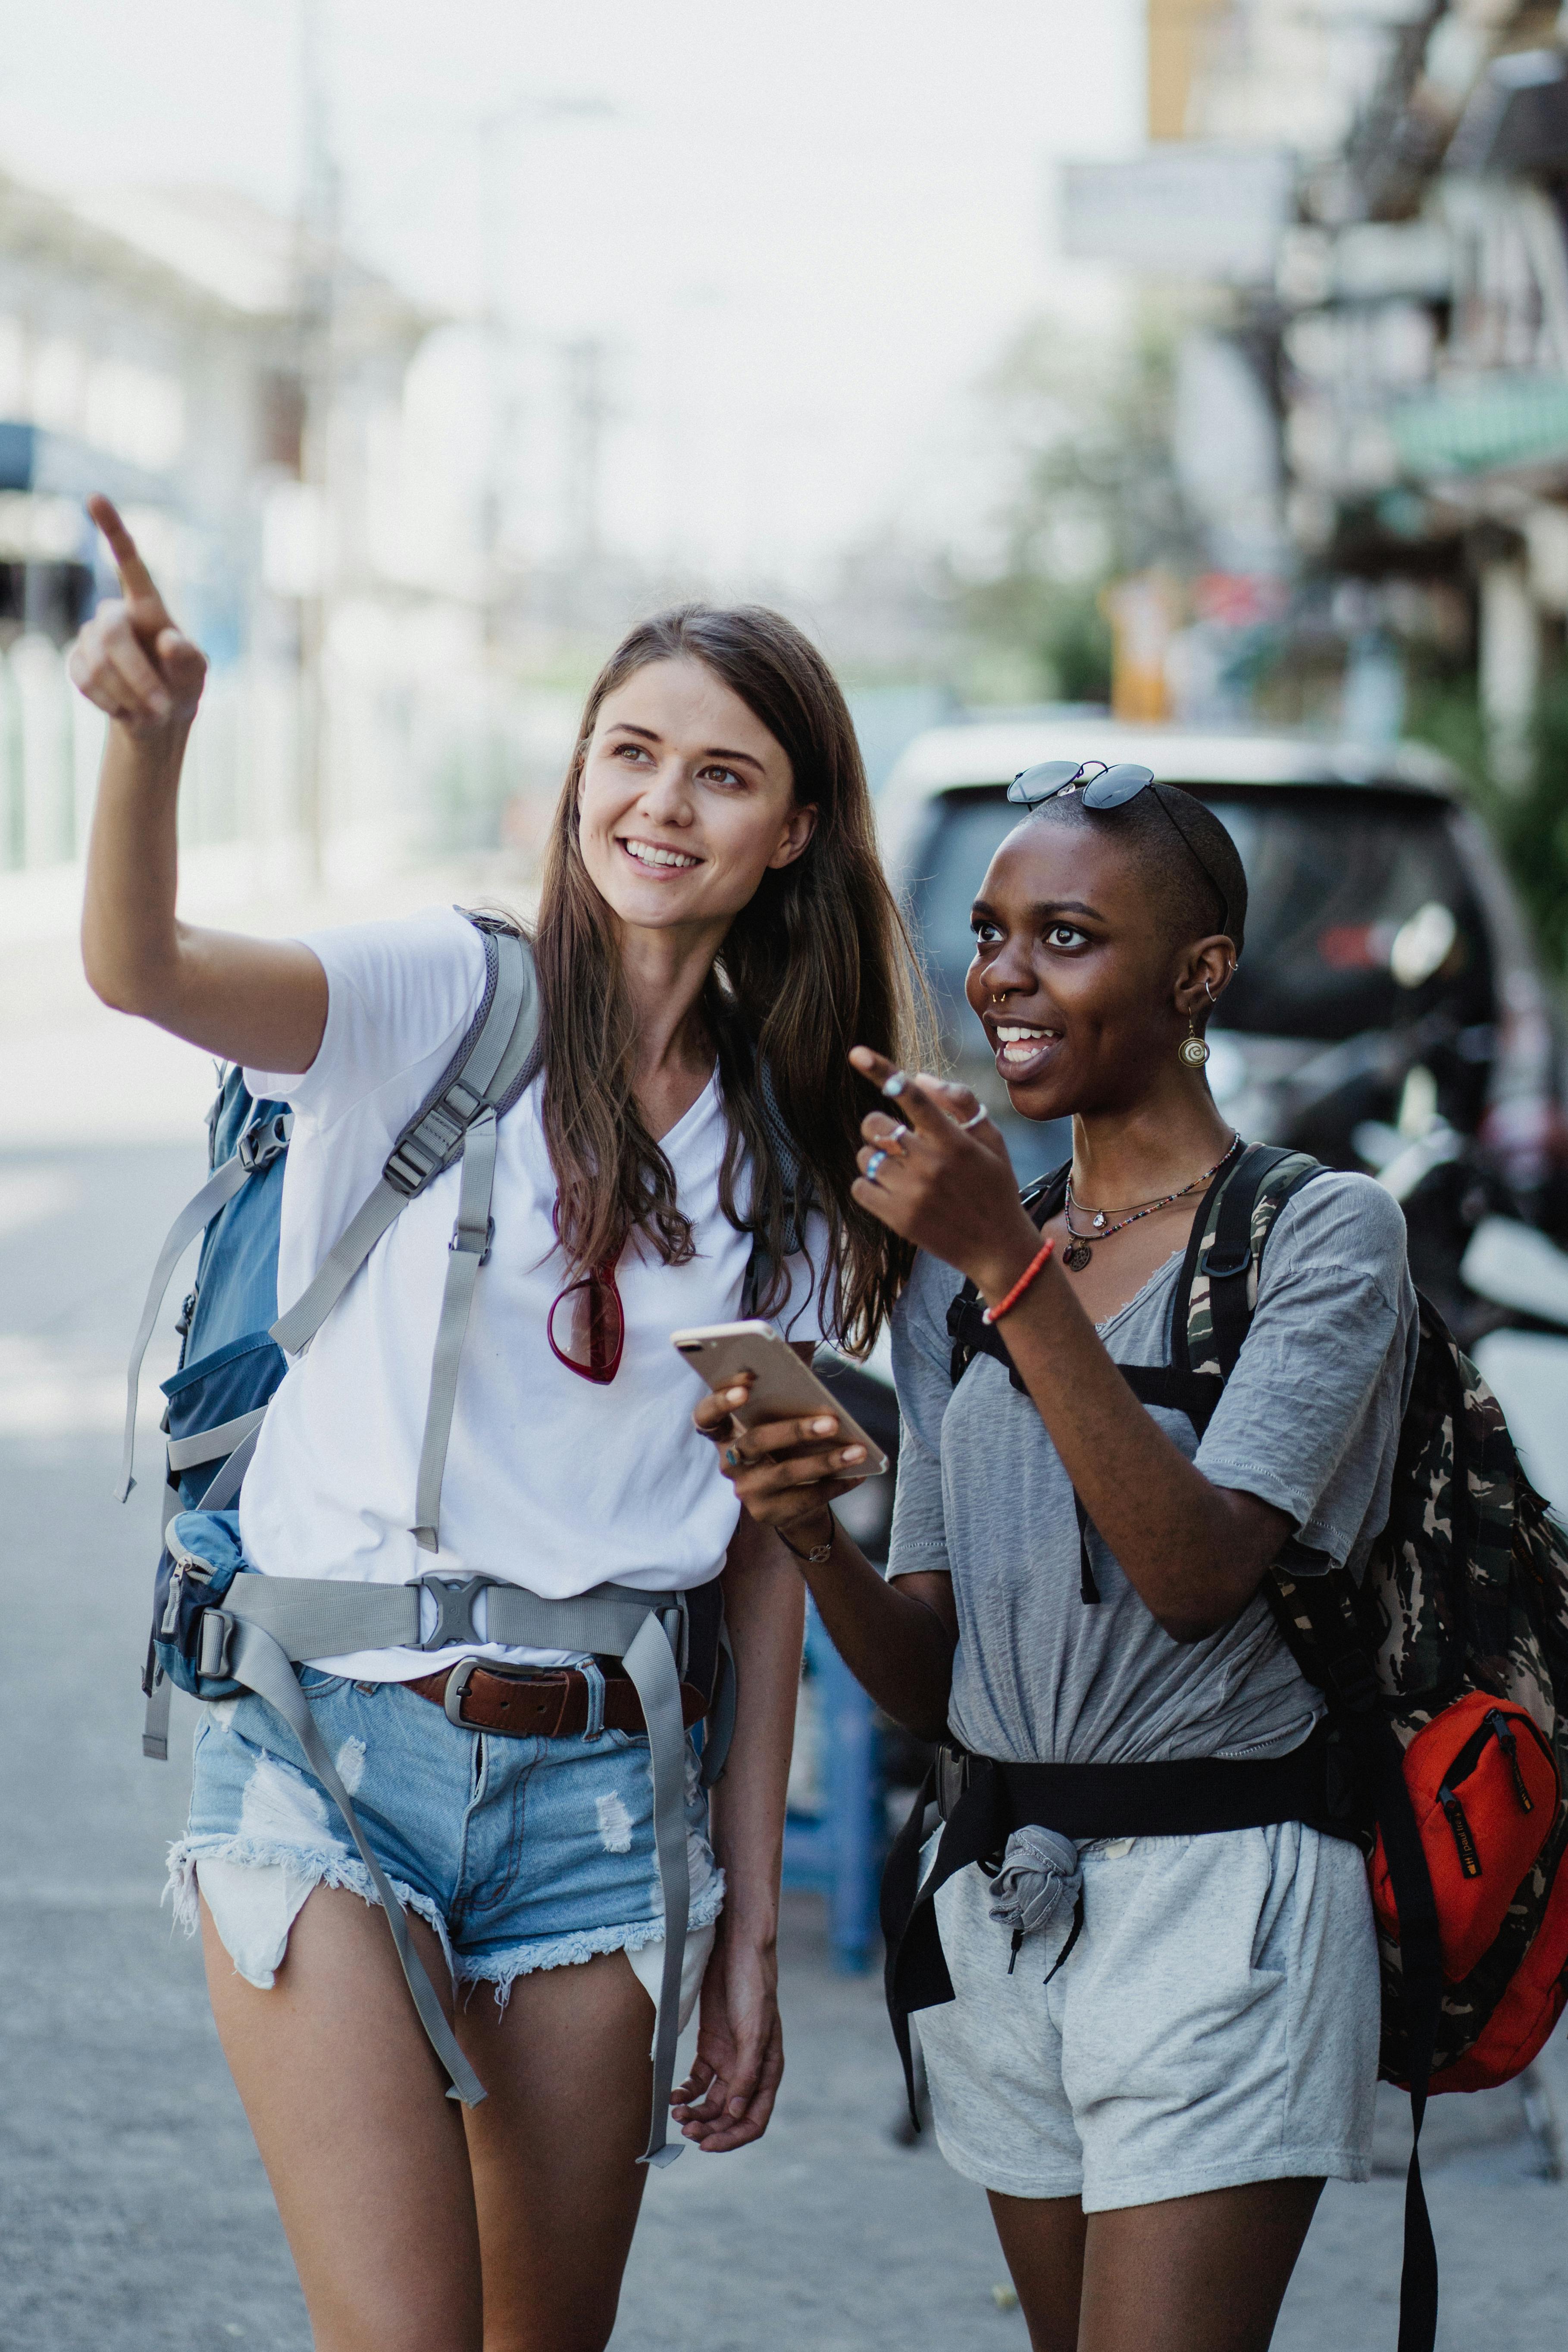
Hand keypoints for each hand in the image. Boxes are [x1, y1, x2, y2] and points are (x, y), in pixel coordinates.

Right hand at [68, 496, 206, 738]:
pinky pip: (84, 680)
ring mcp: (92, 636)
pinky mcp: (77, 661)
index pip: (130, 562)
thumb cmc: (182, 687)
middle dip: (137, 676)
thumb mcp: (197, 675)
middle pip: (112, 634)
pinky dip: (111, 702)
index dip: (113, 530)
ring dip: (128, 695)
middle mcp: (115, 614)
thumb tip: (169, 641)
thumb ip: (189, 659)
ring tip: (151, 712)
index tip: (95, 497)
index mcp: (148, 607)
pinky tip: (126, 709)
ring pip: (98, 663)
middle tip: (163, 708)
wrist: (158, 718)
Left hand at [670, 1914, 782, 2149]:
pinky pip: (698, 2080)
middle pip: (729, 2115)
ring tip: (676, 2114)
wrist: (736, 1950)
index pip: (753, 2119)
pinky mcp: (711, 2046)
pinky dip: (686, 2091)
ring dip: (695, 2112)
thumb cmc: (752, 1987)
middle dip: (709, 2128)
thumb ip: (746, 2073)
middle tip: (685, 2130)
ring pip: (712, 2101)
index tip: (706, 2145)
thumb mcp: (753, 2031)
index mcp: (767, 2070)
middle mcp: (749, 2070)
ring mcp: (729, 2059)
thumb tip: (735, 2114)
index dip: (732, 2137)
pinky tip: (674, 2094)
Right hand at [694, 1369, 866, 1552]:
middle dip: (795, 1430)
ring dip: (826, 1460)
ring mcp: (746, 1491)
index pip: (706, 1417)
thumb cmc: (785, 1449)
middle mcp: (729, 1463)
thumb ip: (780, 1408)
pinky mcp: (768, 1513)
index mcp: (725, 1434)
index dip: (720, 1401)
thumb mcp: (776, 1426)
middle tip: (832, 1422)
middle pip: (755, 1442)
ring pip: (785, 1472)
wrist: (792, 1502)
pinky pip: (805, 1497)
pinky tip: (859, 1474)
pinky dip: (836, 1484)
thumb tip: (813, 1389)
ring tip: (858, 1451)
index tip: (746, 1386)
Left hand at [848, 1046, 1042, 1298]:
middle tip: (898, 1141)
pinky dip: (869, 1185)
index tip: (856, 1053)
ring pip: (866, 1156)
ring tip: (903, 1172)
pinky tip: (893, 1191)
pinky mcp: (897, 1218)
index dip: (882, 1071)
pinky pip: (860, 1187)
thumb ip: (959, 1103)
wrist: (997, 1248)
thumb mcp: (991, 1140)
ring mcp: (912, 1193)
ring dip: (877, 1158)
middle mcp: (931, 1164)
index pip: (913, 1097)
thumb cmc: (994, 1186)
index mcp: (954, 1140)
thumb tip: (918, 1077)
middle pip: (875, 1125)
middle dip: (879, 1128)